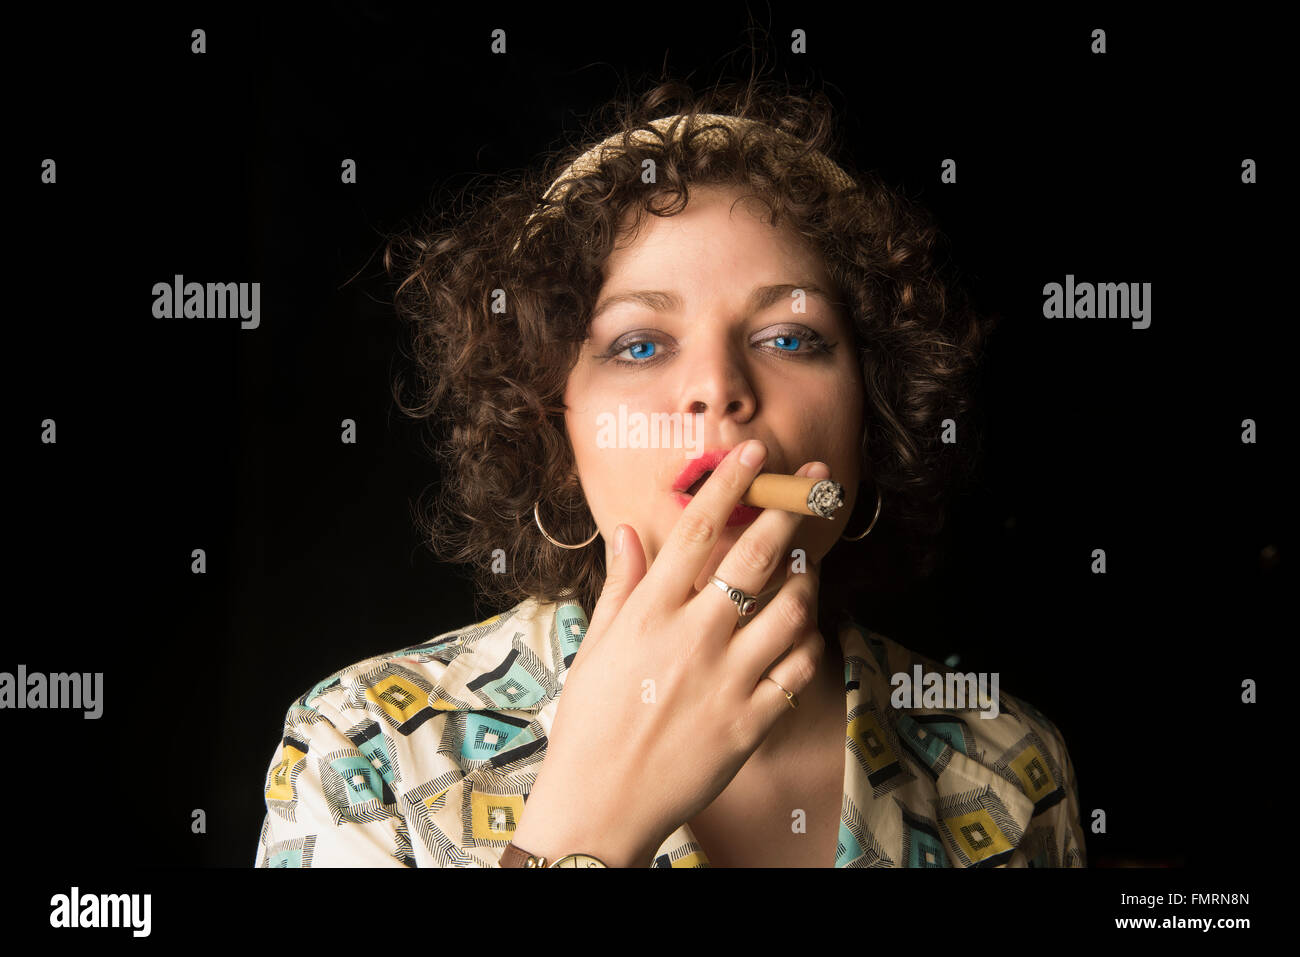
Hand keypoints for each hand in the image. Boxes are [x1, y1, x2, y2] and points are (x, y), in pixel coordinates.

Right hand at [511, 439, 827, 866]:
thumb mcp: (597, 646)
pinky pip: (799, 669)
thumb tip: (625, 531)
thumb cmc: (590, 723)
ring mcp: (726, 681)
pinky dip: (808, 644)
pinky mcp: (750, 722)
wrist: (600, 803)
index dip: (728, 485)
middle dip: (791, 511)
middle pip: (754, 558)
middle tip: (816, 484)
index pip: (694, 532)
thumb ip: (620, 585)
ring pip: (791, 610)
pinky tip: (801, 634)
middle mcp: (691, 638)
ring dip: (806, 579)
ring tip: (805, 567)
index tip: (754, 452)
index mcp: (649, 615)